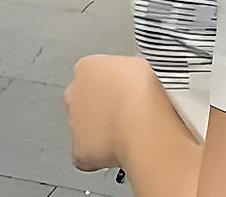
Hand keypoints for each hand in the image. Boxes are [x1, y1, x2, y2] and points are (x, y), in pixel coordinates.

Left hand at [65, 55, 152, 172]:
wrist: (148, 121)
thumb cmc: (152, 94)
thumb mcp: (146, 66)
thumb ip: (132, 72)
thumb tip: (142, 80)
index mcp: (88, 67)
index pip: (97, 79)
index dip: (117, 91)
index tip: (131, 100)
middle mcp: (74, 92)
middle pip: (88, 102)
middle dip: (106, 112)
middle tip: (130, 120)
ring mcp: (74, 121)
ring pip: (86, 129)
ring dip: (104, 135)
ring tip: (130, 138)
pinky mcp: (79, 149)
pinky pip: (86, 156)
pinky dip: (100, 159)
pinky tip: (119, 156)